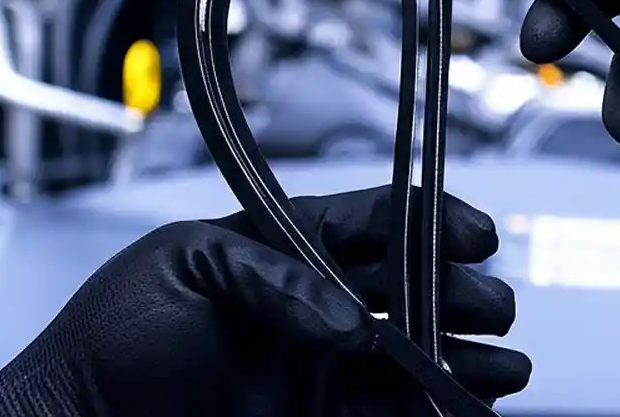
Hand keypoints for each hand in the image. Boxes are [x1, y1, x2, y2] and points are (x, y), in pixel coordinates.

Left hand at [0, 187, 529, 415]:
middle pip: (408, 290)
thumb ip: (277, 279)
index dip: (430, 222)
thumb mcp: (186, 267)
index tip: (476, 234)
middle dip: (461, 293)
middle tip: (493, 308)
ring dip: (464, 359)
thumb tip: (354, 324)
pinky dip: (434, 410)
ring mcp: (320, 367)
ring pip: (413, 356)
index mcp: (282, 247)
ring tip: (507, 369)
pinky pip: (391, 412)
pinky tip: (469, 407)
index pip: (372, 222)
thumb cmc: (112, 337)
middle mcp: (312, 305)